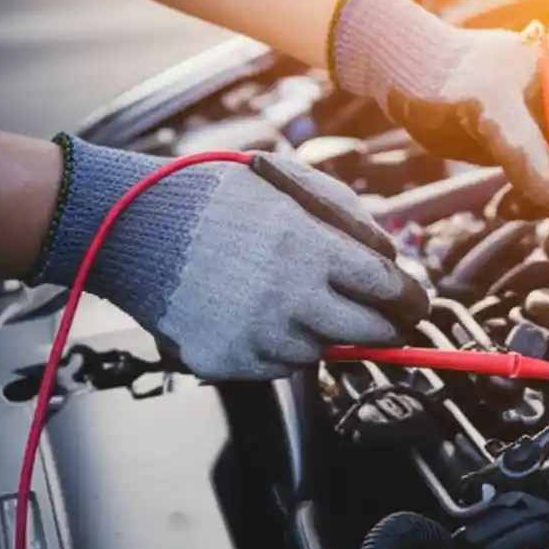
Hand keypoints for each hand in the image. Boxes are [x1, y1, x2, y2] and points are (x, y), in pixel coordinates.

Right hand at [35, 137, 427, 379]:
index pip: (390, 290)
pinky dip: (277, 345)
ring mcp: (258, 336)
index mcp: (313, 250)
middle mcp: (291, 299)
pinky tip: (253, 311)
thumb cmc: (214, 195)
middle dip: (383, 328)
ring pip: (320, 351)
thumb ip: (350, 219)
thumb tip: (389, 257)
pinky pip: (277, 366)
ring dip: (319, 331)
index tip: (416, 304)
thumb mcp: (292, 183)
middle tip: (384, 321)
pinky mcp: (229, 362)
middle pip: (368, 334)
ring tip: (286, 295)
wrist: (133, 227)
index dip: (411, 300)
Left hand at [329, 0, 548, 222]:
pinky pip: (533, 177)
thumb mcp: (486, 110)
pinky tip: (502, 208)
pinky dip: (524, 198)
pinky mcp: (515, 141)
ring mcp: (536, 121)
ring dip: (543, 202)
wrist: (401, 71)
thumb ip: (524, 151)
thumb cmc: (443, 76)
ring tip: (509, 213)